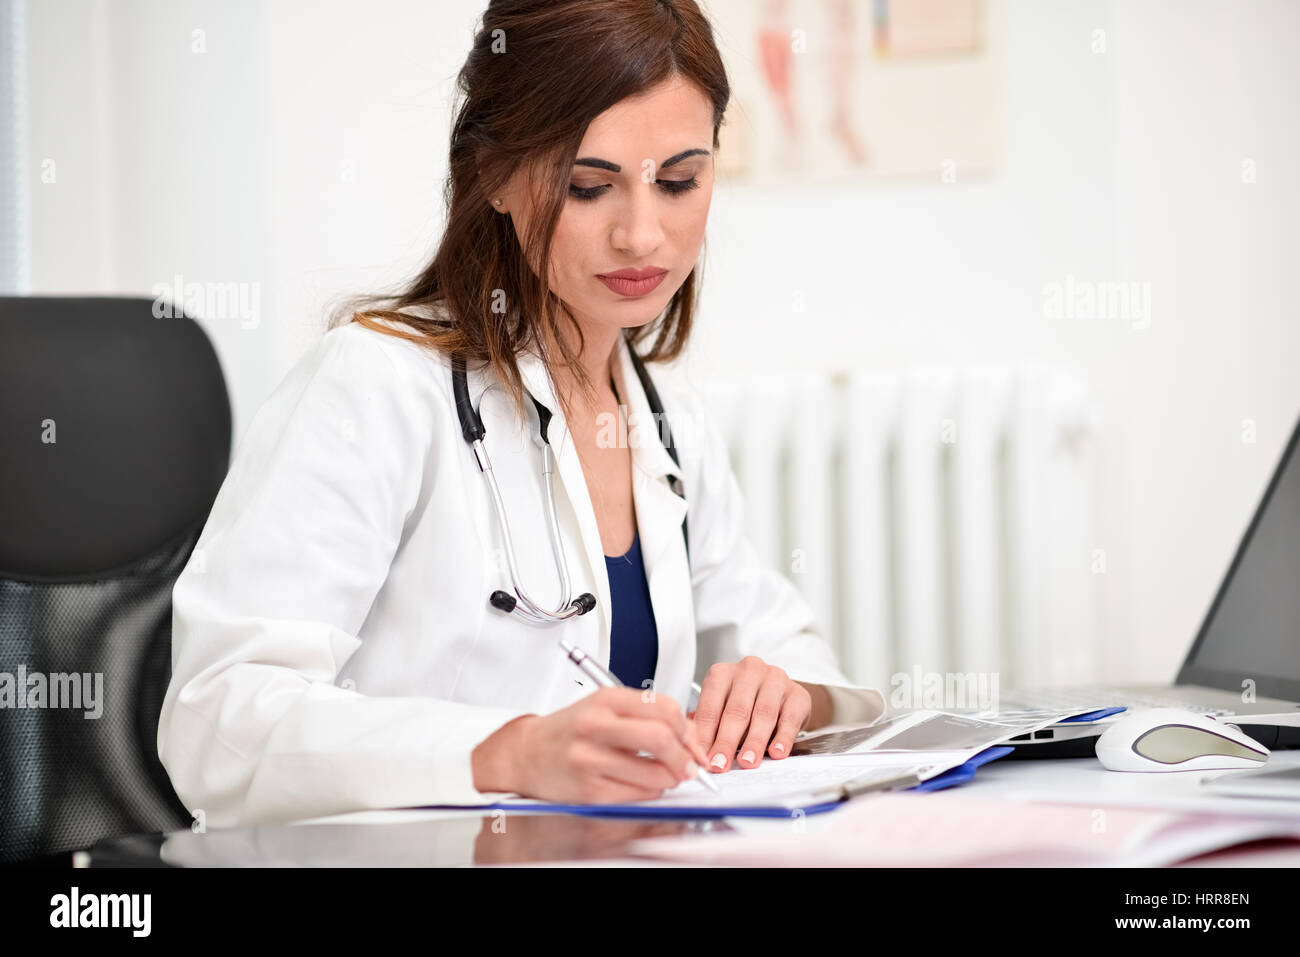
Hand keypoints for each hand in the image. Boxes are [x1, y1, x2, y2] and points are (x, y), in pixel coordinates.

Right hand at [472, 687, 710, 802]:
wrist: (527, 753)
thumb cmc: (571, 730)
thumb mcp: (605, 707)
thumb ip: (646, 715)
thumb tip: (692, 737)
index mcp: (605, 699)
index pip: (664, 708)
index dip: (688, 728)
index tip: (692, 741)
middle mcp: (596, 726)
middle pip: (661, 738)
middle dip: (685, 756)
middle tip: (690, 765)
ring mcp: (590, 760)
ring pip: (654, 773)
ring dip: (671, 779)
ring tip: (667, 776)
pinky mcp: (589, 791)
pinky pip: (638, 796)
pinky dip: (651, 793)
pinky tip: (644, 785)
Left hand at [691, 656, 816, 772]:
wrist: (782, 697)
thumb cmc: (745, 705)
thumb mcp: (722, 710)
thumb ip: (708, 727)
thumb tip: (691, 751)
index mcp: (722, 674)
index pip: (710, 706)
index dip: (705, 735)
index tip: (701, 758)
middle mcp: (749, 671)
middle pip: (736, 710)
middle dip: (726, 741)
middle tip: (720, 764)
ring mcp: (775, 679)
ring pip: (763, 713)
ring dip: (754, 742)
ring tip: (747, 762)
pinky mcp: (797, 694)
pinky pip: (790, 717)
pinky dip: (783, 737)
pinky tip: (777, 752)